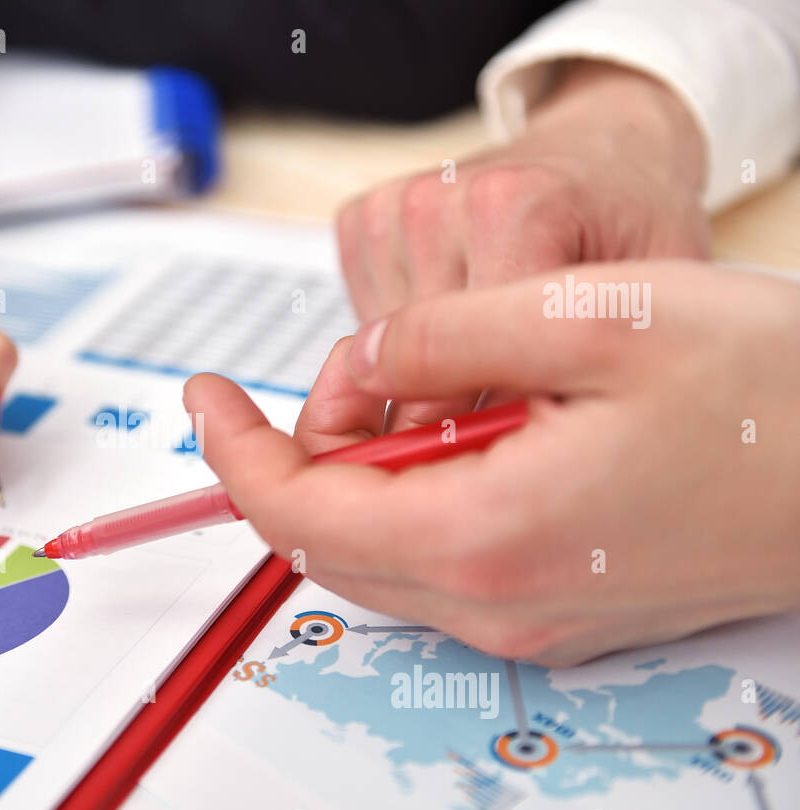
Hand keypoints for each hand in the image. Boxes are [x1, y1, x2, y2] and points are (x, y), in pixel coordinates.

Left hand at [185, 261, 799, 665]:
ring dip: (351, 483)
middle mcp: (498, 600)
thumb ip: (444, 336)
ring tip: (406, 396)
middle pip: (323, 549)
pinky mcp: (557, 612)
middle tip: (336, 376)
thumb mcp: (591, 316)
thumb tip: (366, 361)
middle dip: (290, 461)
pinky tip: (454, 441)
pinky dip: (405, 506)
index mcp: (488, 533)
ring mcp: (528, 619)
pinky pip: (434, 569)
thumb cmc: (771, 396)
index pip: (296, 513)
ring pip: (375, 563)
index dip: (232, 451)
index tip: (205, 398)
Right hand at [335, 61, 711, 432]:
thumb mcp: (654, 293)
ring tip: (492, 350)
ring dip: (428, 373)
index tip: (522, 453)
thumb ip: (596, 361)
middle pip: (421, 363)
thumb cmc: (631, 220)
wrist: (601, 145)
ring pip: (383, 353)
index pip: (473, 357)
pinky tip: (458, 317)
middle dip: (459, 404)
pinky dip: (402, 339)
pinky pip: (362, 319)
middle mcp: (444, 199)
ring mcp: (396, 207)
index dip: (495, 420)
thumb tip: (528, 456)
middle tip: (510, 421)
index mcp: (521, 207)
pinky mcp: (362, 217)